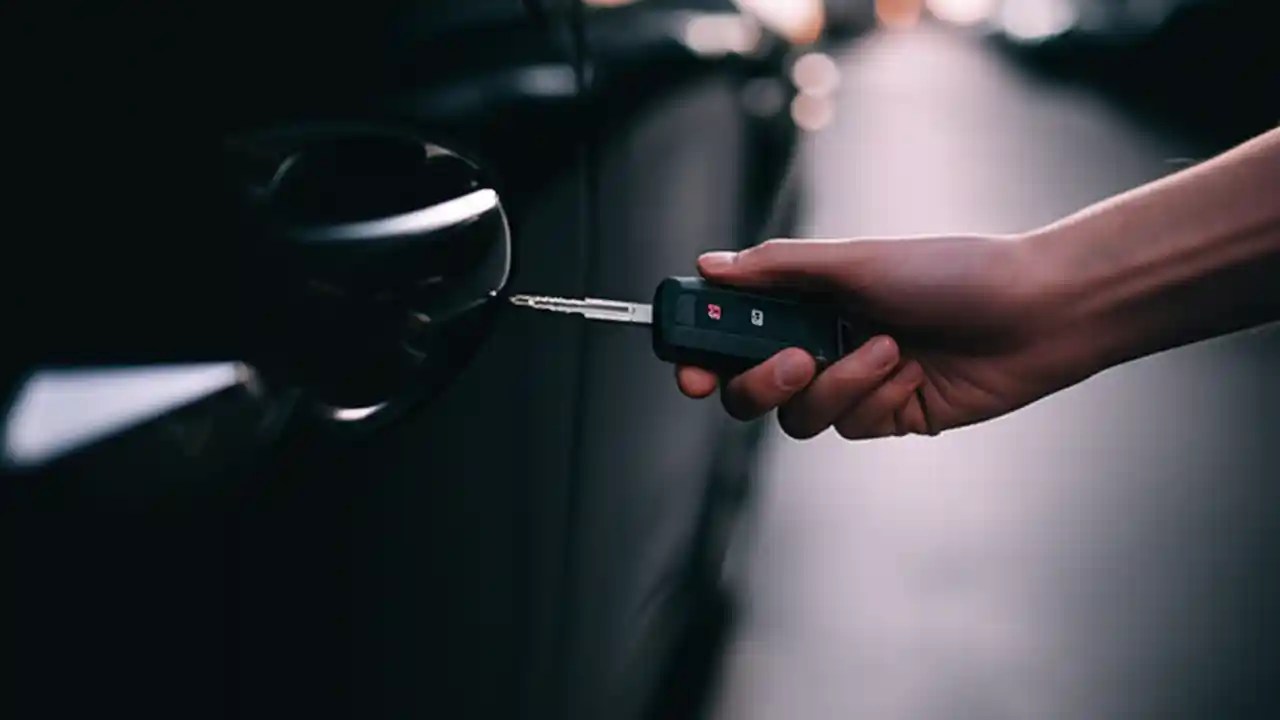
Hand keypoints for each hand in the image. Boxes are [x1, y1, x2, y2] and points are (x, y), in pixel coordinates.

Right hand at [676, 236, 1096, 438]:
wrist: (1033, 313)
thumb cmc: (952, 272)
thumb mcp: (857, 262)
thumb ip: (779, 270)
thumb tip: (711, 266)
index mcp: (807, 297)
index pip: (733, 330)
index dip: (702, 353)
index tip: (689, 368)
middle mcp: (822, 340)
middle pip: (751, 387)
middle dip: (763, 382)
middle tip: (793, 362)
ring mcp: (853, 381)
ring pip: (800, 415)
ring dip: (839, 385)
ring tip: (886, 350)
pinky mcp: (887, 414)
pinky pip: (851, 424)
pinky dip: (877, 398)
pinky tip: (911, 373)